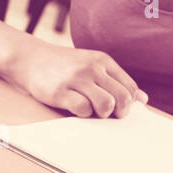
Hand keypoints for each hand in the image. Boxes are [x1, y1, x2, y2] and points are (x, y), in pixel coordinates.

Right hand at [7, 37, 146, 118]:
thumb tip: (143, 100)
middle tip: (107, 114)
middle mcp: (93, 68)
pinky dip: (83, 114)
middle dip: (119, 112)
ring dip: (102, 114)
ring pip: (107, 105)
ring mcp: (77, 79)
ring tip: (91, 110)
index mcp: (104, 61)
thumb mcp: (93, 65)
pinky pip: (83, 109)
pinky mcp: (61, 91)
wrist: (29, 58)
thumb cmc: (64, 66)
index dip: (128, 104)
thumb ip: (117, 81)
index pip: (130, 88)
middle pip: (123, 98)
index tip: (118, 109)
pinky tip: (75, 108)